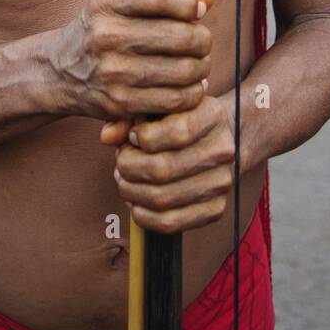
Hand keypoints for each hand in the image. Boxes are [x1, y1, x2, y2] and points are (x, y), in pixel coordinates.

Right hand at [55, 0, 212, 120]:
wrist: (61, 70)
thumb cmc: (104, 28)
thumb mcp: (123, 0)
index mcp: (107, 2)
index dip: (190, 4)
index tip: (197, 10)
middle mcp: (107, 35)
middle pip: (181, 37)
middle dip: (202, 39)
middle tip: (202, 42)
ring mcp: (112, 72)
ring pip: (184, 71)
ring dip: (201, 67)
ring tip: (198, 63)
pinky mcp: (120, 103)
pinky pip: (174, 100)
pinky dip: (192, 93)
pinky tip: (189, 85)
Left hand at [101, 94, 235, 233]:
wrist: (221, 138)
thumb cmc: (180, 118)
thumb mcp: (160, 107)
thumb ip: (130, 116)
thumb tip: (106, 137)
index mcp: (213, 115)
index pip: (178, 131)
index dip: (145, 136)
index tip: (133, 136)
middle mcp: (223, 150)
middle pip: (163, 168)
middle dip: (129, 167)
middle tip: (121, 161)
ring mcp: (221, 182)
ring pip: (162, 198)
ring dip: (131, 191)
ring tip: (124, 179)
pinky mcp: (215, 209)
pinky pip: (170, 222)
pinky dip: (143, 216)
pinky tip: (135, 202)